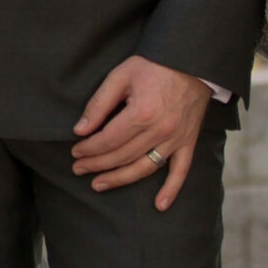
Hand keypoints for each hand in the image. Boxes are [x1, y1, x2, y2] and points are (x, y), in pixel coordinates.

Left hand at [71, 56, 211, 210]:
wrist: (191, 60)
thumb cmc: (154, 65)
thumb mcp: (121, 76)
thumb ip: (99, 104)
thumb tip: (80, 130)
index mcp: (141, 113)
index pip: (108, 140)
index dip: (88, 149)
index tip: (75, 152)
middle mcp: (159, 130)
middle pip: (122, 156)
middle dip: (96, 165)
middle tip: (78, 169)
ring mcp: (176, 138)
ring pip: (144, 168)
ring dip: (120, 179)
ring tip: (98, 184)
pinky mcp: (188, 141)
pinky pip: (181, 171)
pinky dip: (171, 190)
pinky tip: (160, 206)